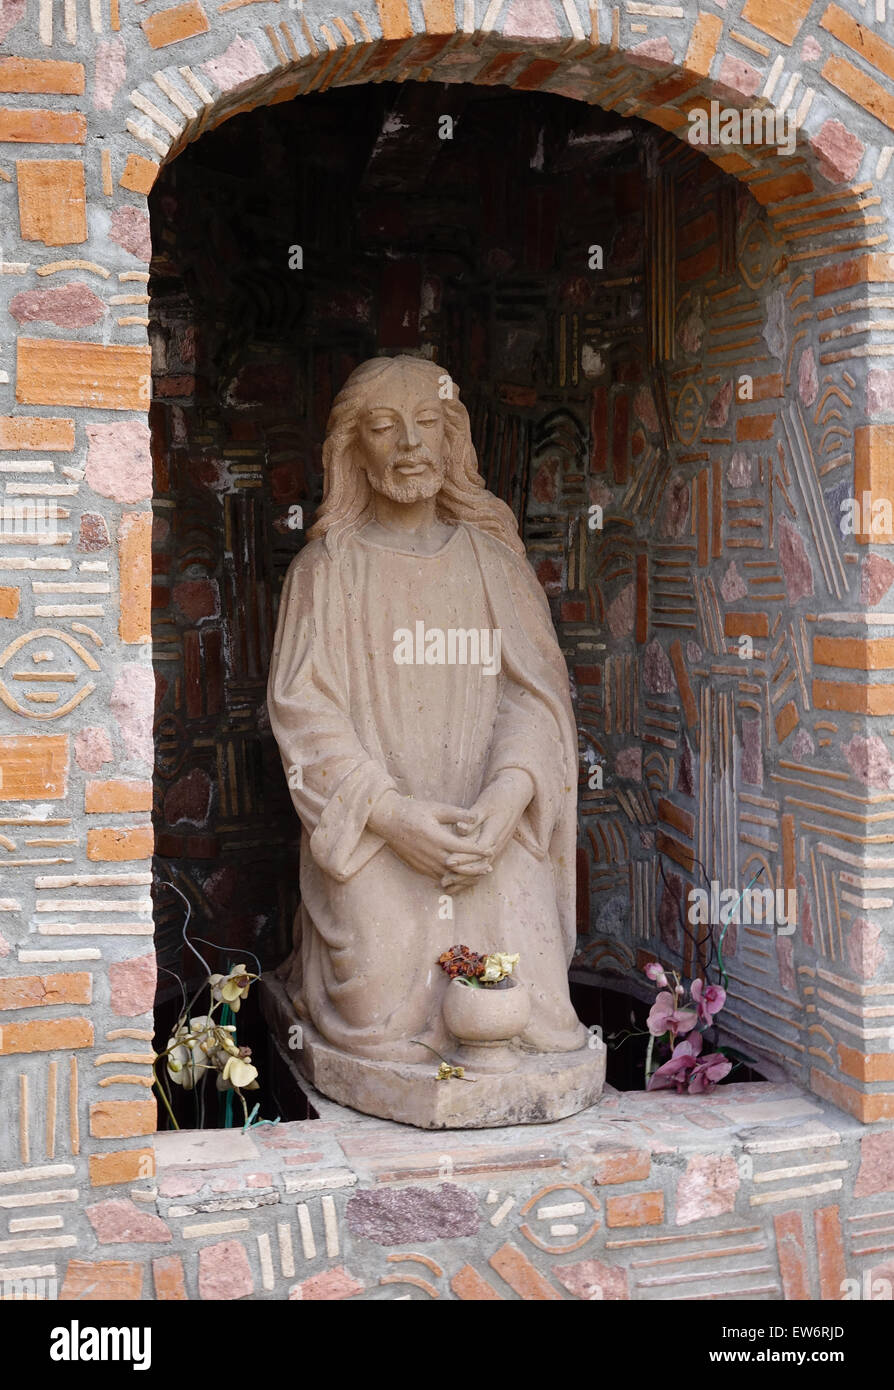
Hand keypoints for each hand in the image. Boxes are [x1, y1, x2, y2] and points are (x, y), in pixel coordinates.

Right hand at [368, 791, 478, 883]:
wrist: (389, 820)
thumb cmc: (414, 811)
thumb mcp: (436, 808)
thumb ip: (457, 814)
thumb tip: (476, 817)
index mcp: (436, 837)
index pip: (462, 848)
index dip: (478, 851)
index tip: (490, 850)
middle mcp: (430, 853)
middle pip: (458, 867)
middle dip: (476, 868)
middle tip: (489, 867)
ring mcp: (424, 863)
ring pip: (449, 875)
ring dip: (465, 876)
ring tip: (479, 874)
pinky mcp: (419, 867)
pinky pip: (438, 877)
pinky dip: (452, 878)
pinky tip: (461, 876)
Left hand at [440, 769, 532, 889]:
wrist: (515, 795)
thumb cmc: (498, 797)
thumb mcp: (484, 804)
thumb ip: (472, 818)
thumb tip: (461, 828)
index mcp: (493, 833)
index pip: (477, 851)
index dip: (463, 858)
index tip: (448, 862)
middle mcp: (496, 845)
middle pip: (478, 866)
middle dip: (461, 874)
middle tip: (443, 881)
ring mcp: (497, 848)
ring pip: (480, 869)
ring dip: (464, 879)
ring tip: (447, 886)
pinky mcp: (494, 849)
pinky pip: (482, 866)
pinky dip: (470, 875)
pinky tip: (457, 881)